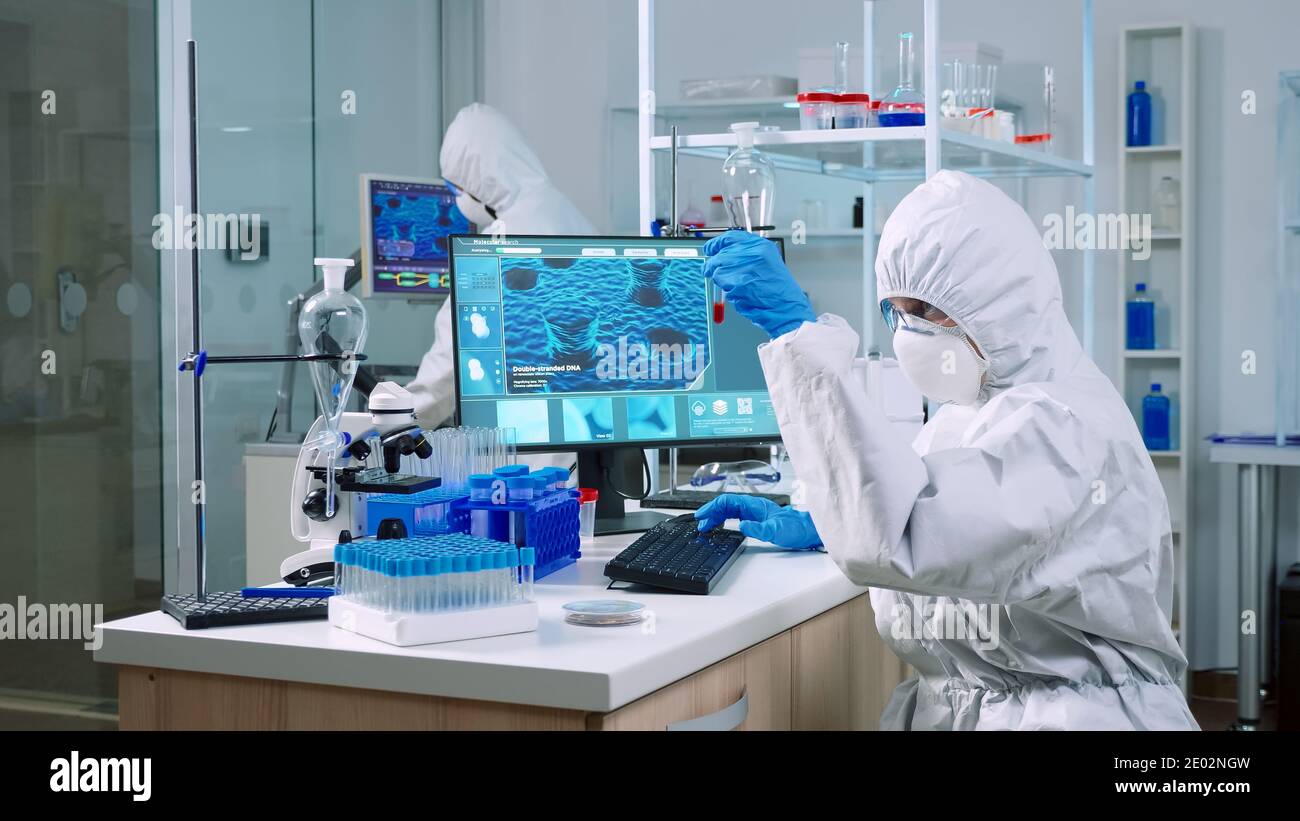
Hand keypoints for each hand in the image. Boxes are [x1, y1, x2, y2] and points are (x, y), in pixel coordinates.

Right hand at [694, 493, 822, 549]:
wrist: (808, 531)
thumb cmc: (796, 529)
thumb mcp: (775, 531)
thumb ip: (758, 529)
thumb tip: (741, 526)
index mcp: (754, 505)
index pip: (727, 502)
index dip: (712, 507)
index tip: (701, 515)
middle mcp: (752, 507)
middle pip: (725, 505)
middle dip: (710, 513)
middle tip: (700, 524)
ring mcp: (754, 513)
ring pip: (729, 511)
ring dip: (716, 517)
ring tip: (706, 527)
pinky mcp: (756, 520)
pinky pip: (734, 517)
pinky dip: (723, 521)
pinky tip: (720, 528)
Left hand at [703, 230, 815, 337]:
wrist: (786, 307)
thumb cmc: (778, 289)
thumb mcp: (767, 263)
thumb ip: (746, 256)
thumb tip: (724, 256)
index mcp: (760, 246)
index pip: (730, 237)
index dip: (716, 243)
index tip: (709, 249)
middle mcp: (752, 253)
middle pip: (720, 255)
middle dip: (713, 265)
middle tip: (709, 271)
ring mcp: (745, 267)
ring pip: (718, 271)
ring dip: (721, 281)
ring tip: (738, 288)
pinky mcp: (738, 283)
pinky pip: (722, 286)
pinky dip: (727, 291)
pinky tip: (742, 294)